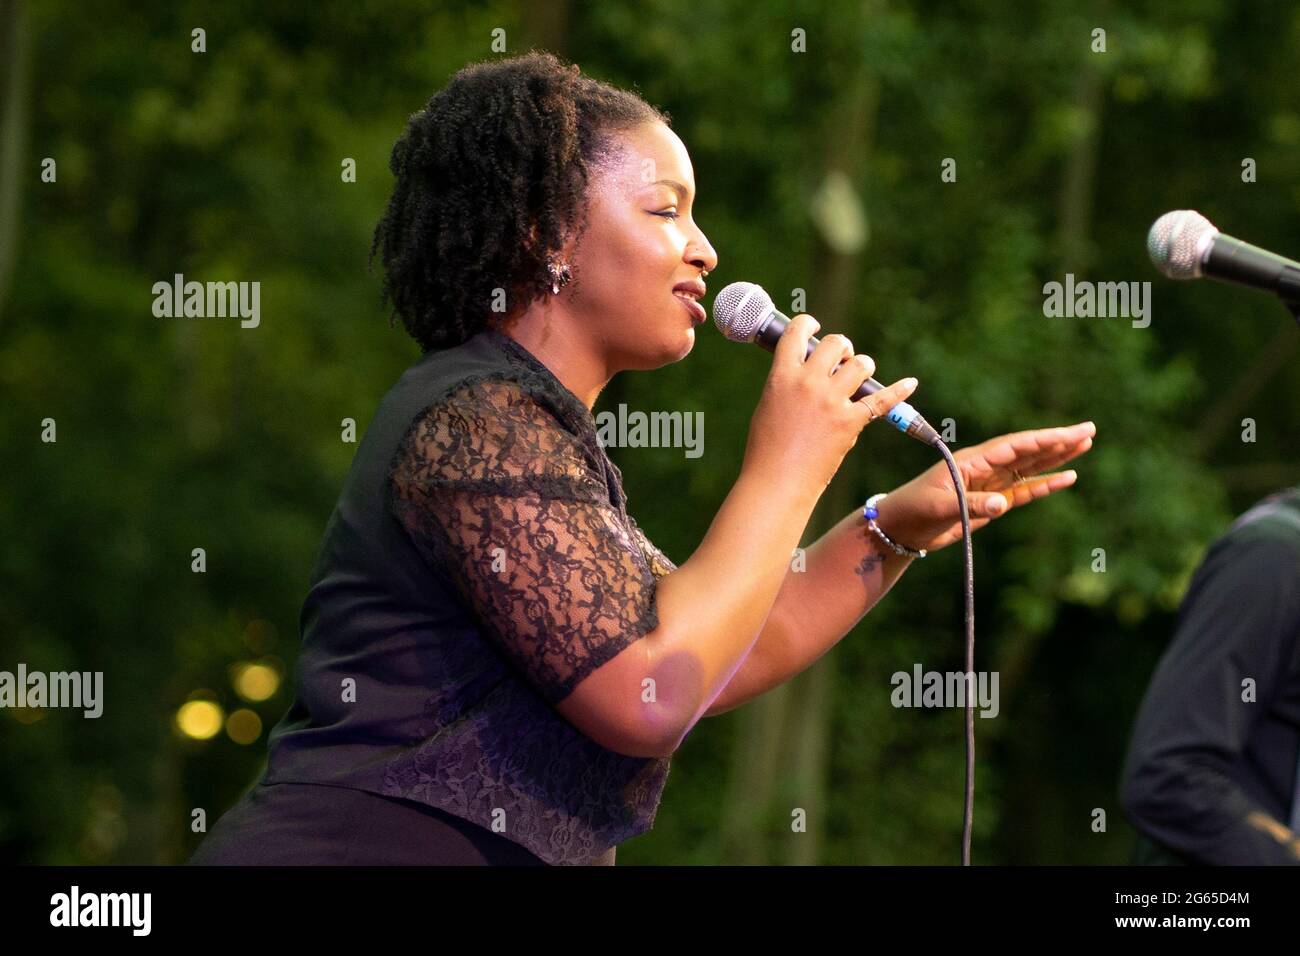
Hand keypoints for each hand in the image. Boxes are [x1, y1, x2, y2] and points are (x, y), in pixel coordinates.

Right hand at [743, 314, 919, 494]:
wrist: (776, 482)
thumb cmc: (766, 449)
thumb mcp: (768, 405)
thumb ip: (787, 384)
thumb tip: (806, 370)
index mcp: (782, 376)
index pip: (797, 333)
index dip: (808, 324)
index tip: (814, 327)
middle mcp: (808, 383)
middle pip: (836, 343)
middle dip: (842, 349)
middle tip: (842, 362)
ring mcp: (831, 402)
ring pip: (861, 364)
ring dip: (862, 368)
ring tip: (857, 380)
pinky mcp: (850, 423)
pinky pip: (882, 400)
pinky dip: (899, 391)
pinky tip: (910, 384)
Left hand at [875, 421, 1096, 552]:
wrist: (902, 527)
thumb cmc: (915, 509)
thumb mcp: (941, 506)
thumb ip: (973, 504)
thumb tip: (1004, 504)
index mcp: (972, 461)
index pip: (1014, 447)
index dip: (1042, 440)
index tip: (1069, 434)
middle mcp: (985, 467)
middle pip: (1028, 451)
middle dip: (1058, 442)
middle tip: (1089, 430)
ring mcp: (991, 483)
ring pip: (1030, 467)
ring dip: (1056, 458)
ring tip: (1084, 445)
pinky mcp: (993, 502)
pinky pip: (1025, 491)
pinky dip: (1046, 485)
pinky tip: (1068, 477)